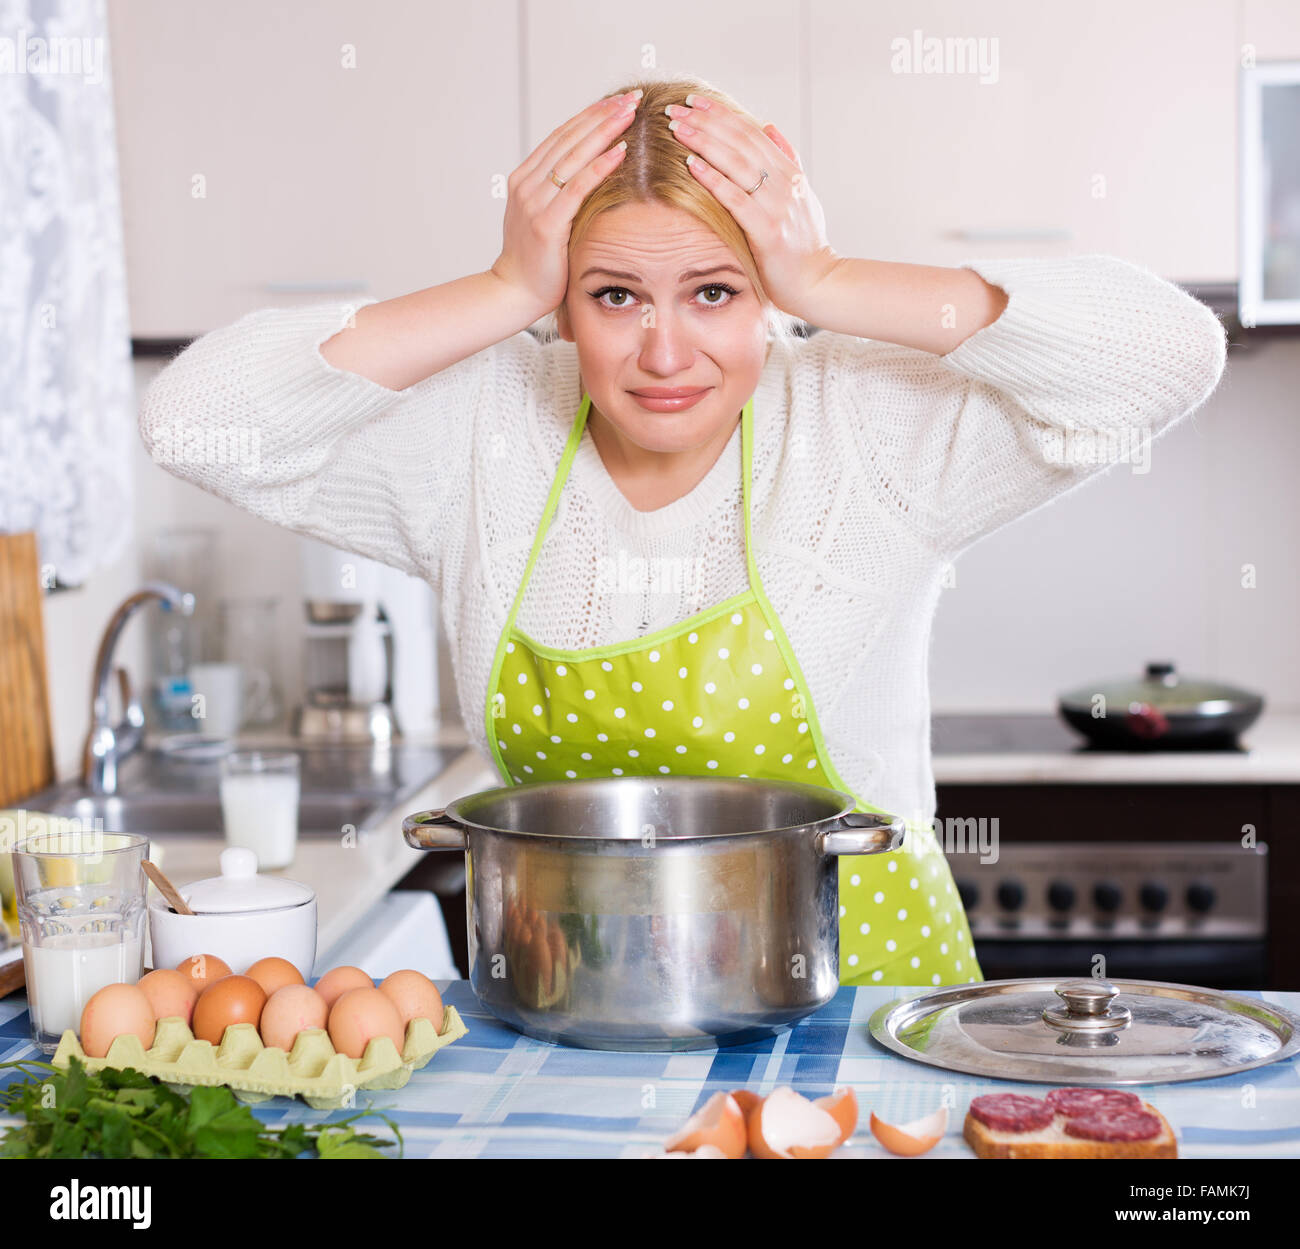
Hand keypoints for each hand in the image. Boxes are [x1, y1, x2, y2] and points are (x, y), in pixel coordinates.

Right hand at [491, 90, 639, 313]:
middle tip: (630, 97)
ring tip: (630, 114)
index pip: (561, 136)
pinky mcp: (546, 224)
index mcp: (525, 179)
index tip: (617, 100)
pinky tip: (621, 152)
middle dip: (602, 115)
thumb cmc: (538, 261)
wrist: (514, 293)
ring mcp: (533, 203)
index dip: (590, 115)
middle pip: (569, 139)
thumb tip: (591, 177)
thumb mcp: (545, 218)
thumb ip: (560, 195)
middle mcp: (526, 184)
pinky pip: (577, 188)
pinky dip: (599, 167)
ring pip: (574, 157)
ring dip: (604, 132)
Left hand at [666, 96, 839, 322]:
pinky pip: (736, 199)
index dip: (722, 114)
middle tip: (676, 108)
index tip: (696, 102)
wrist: (819, 283)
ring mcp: (777, 206)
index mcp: (789, 173)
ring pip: (737, 163)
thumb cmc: (805, 246)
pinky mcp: (767, 231)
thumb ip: (787, 160)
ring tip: (678, 128)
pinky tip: (691, 165)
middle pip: (741, 142)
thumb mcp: (802, 196)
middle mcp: (784, 183)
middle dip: (707, 122)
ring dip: (705, 142)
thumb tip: (770, 127)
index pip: (752, 133)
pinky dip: (713, 179)